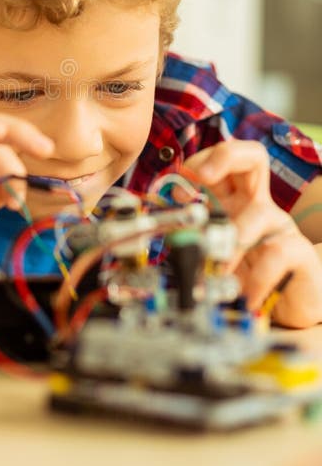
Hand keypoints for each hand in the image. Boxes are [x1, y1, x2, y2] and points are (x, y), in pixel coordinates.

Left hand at [184, 140, 321, 327]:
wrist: (288, 308)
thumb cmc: (243, 275)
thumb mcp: (211, 250)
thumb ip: (192, 234)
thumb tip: (165, 227)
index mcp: (234, 198)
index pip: (222, 160)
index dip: (198, 164)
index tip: (177, 192)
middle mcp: (259, 204)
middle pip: (253, 157)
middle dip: (225, 157)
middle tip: (202, 179)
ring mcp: (280, 226)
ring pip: (259, 212)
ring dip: (232, 239)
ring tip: (217, 268)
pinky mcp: (299, 253)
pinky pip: (278, 254)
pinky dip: (257, 278)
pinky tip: (247, 297)